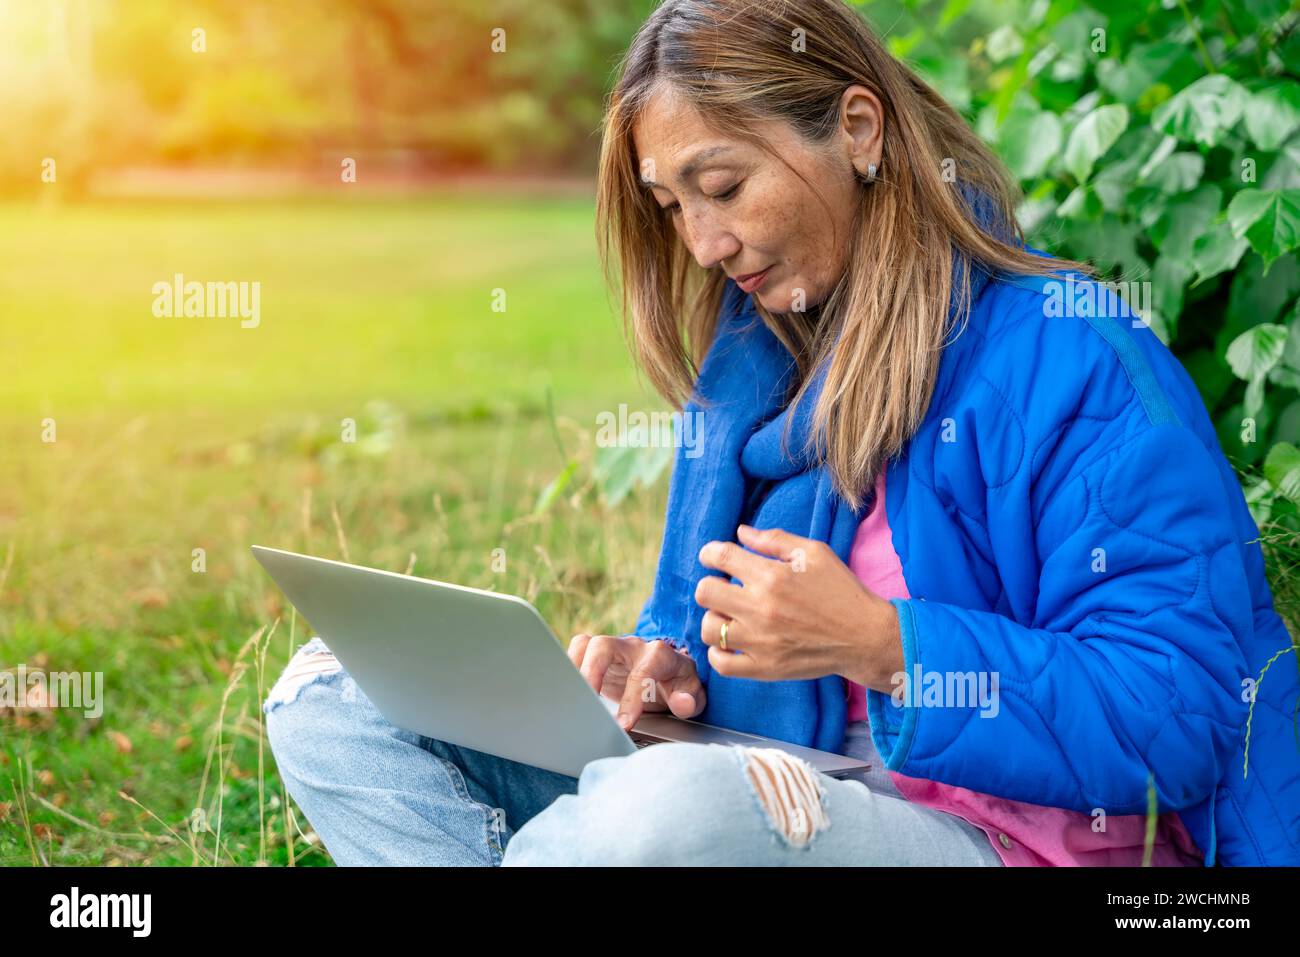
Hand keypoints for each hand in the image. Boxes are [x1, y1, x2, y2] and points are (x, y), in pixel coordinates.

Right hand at [567, 633, 705, 730]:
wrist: (670, 676)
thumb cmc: (678, 686)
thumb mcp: (692, 695)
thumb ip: (690, 700)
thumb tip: (682, 703)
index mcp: (659, 655)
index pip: (642, 671)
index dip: (632, 697)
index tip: (623, 725)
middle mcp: (633, 647)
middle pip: (604, 646)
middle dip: (591, 672)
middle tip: (586, 702)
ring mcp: (613, 649)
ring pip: (586, 645)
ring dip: (574, 668)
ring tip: (571, 696)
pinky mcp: (597, 656)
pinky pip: (577, 651)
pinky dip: (568, 668)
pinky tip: (567, 691)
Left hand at [695, 524, 902, 690]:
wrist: (865, 637)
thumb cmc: (841, 590)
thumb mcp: (814, 553)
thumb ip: (774, 539)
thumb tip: (741, 532)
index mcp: (771, 576)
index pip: (719, 557)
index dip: (710, 553)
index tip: (715, 557)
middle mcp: (760, 608)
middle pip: (705, 592)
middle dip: (712, 584)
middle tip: (728, 588)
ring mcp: (760, 642)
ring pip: (709, 628)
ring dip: (716, 618)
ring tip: (732, 616)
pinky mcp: (764, 668)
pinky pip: (721, 664)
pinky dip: (719, 652)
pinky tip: (732, 642)